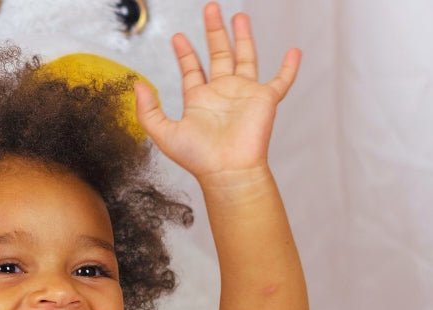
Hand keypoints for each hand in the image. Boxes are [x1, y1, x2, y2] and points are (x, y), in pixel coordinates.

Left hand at [134, 2, 299, 182]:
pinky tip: (294, 51)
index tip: (178, 36)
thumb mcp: (163, 133)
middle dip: (214, 32)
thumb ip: (148, 110)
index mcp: (200, 99)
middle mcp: (222, 93)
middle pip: (219, 54)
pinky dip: (289, 67)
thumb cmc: (198, 158)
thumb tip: (138, 85)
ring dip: (243, 36)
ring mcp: (244, 94)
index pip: (192, 69)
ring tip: (239, 16)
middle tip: (210, 9)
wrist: (227, 171)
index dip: (185, 52)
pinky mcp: (265, 99)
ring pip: (246, 57)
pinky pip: (281, 80)